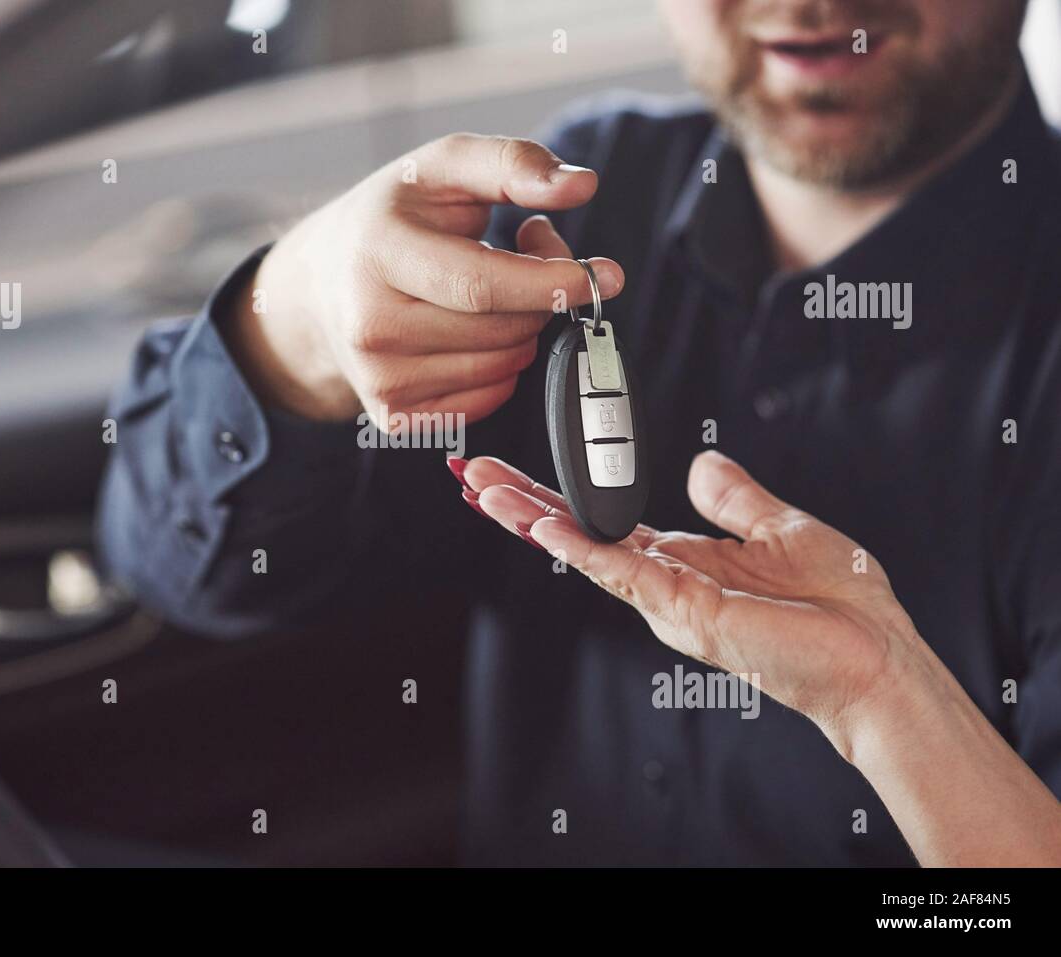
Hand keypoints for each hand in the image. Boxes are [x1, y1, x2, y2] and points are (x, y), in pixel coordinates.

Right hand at [225, 134, 624, 422]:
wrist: (322, 285)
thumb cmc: (392, 219)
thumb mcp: (441, 167)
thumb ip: (513, 164)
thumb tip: (582, 186)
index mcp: (377, 255)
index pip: (481, 285)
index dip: (552, 284)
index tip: (606, 276)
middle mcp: (371, 326)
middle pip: (502, 330)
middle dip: (543, 296)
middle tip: (536, 254)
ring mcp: (380, 380)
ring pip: (503, 366)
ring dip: (525, 329)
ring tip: (495, 288)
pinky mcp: (395, 417)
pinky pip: (489, 398)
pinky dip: (502, 364)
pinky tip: (475, 328)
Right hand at [455, 450, 924, 754]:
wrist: (876, 660)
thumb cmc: (839, 607)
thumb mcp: (780, 527)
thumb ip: (734, 497)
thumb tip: (700, 463)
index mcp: (681, 560)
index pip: (602, 522)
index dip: (555, 496)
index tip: (512, 472)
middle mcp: (663, 582)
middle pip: (576, 536)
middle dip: (520, 504)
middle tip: (469, 474)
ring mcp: (668, 600)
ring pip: (584, 553)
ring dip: (531, 521)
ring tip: (482, 492)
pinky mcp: (686, 610)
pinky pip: (622, 572)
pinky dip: (579, 548)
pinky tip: (543, 527)